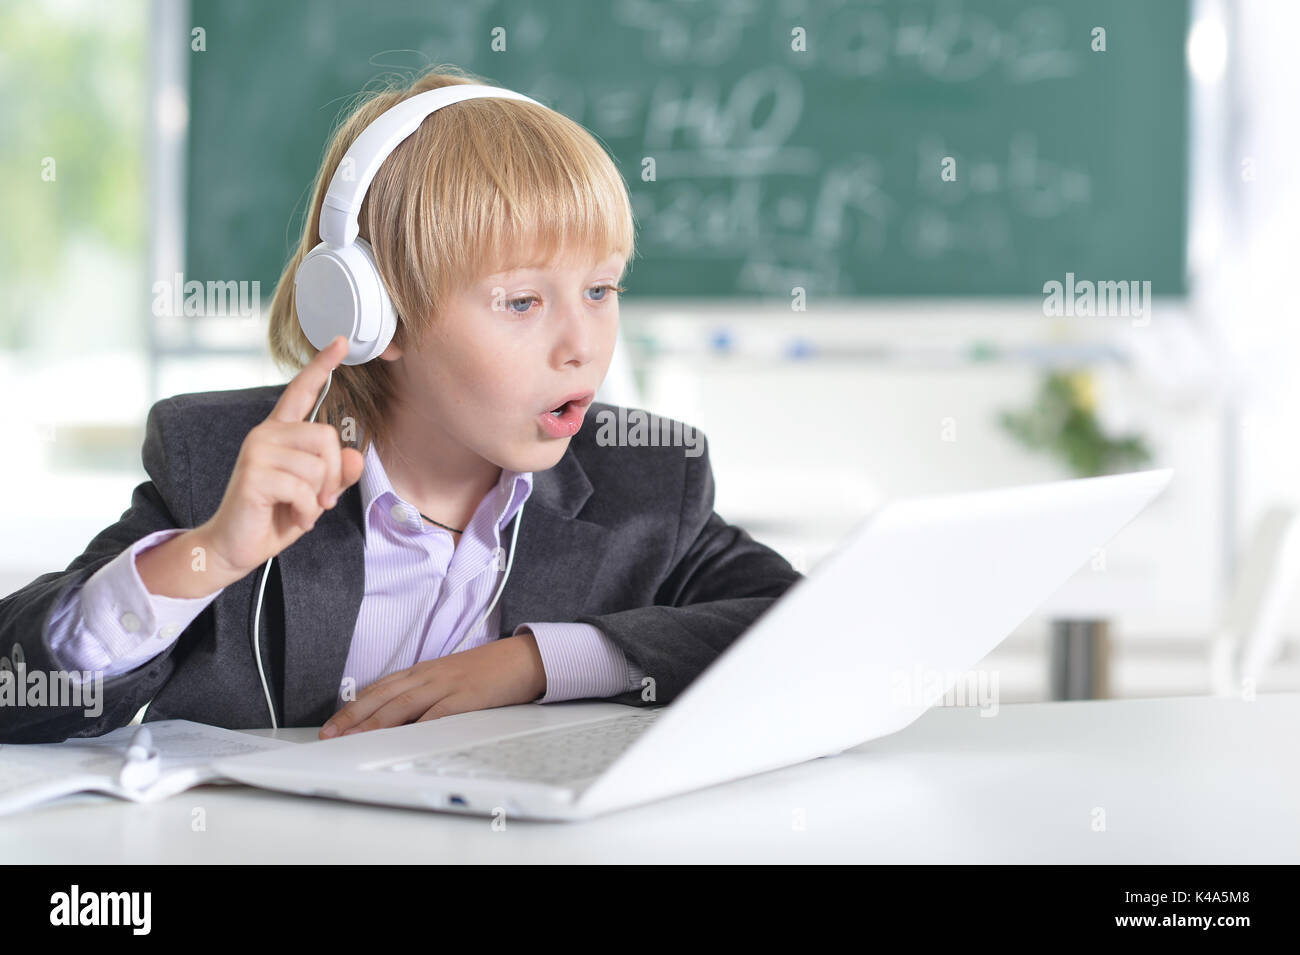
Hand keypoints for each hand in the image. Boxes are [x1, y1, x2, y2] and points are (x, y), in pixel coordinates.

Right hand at [198, 335, 364, 576]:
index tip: (341, 341)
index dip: (322, 366)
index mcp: (281, 433)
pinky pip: (304, 489)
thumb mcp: (316, 494)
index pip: (302, 391)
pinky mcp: (253, 474)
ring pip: (317, 465)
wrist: (235, 546)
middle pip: (325, 437)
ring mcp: (257, 451)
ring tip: (300, 509)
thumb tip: (358, 456)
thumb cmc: (275, 516)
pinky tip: (290, 517)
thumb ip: (338, 474)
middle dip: (333, 475)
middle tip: (320, 500)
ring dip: (317, 498)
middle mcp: (266, 434)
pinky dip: (306, 512)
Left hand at [319, 633, 546, 737]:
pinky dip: (417, 726)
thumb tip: (398, 719)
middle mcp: (428, 676)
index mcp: (422, 672)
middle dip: (353, 716)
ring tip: (354, 738)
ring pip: (402, 704)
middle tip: (331, 734)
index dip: (353, 707)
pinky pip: (437, 713)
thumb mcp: (448, 679)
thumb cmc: (486, 671)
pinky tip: (402, 738)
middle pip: (382, 696)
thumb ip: (424, 695)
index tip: (333, 724)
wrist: (522, 659)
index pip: (379, 688)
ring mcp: (447, 685)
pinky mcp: (466, 696)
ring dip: (375, 723)